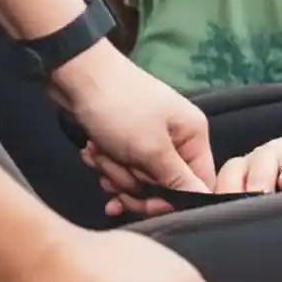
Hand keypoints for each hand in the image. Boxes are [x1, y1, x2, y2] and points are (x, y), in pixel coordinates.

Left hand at [51, 41, 215, 203]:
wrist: (76, 76)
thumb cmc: (120, 110)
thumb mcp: (152, 150)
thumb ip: (178, 181)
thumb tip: (205, 202)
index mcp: (193, 136)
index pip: (198, 184)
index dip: (174, 201)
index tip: (149, 205)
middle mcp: (176, 138)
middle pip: (164, 186)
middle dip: (133, 184)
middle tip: (112, 175)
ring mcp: (149, 139)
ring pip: (138, 179)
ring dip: (114, 173)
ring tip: (97, 153)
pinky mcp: (125, 140)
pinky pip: (121, 167)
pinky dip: (105, 164)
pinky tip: (90, 155)